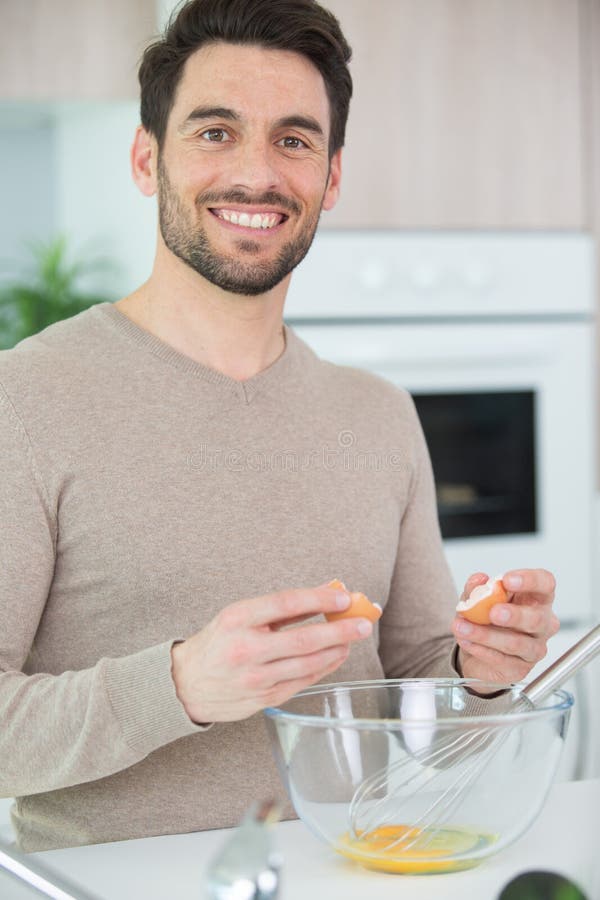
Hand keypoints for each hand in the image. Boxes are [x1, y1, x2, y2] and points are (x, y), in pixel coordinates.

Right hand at [170, 583, 372, 723]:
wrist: (185, 684)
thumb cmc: (219, 642)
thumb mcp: (240, 615)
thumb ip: (282, 606)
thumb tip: (327, 593)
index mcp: (237, 619)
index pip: (285, 604)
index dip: (319, 599)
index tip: (344, 597)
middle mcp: (245, 649)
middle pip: (303, 639)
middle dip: (339, 630)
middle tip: (363, 622)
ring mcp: (255, 678)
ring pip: (307, 664)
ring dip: (336, 650)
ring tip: (353, 638)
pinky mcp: (263, 699)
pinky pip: (302, 682)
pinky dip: (323, 667)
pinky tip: (336, 656)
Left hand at [452, 569, 559, 683]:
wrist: (476, 649)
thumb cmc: (488, 618)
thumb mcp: (477, 598)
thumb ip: (476, 587)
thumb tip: (478, 579)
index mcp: (537, 598)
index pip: (545, 584)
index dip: (530, 580)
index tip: (507, 580)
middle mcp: (543, 623)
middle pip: (537, 618)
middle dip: (514, 615)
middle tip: (493, 612)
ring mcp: (534, 648)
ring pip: (517, 643)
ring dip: (486, 635)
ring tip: (463, 628)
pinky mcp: (521, 669)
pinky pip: (502, 660)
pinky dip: (481, 649)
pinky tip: (467, 641)